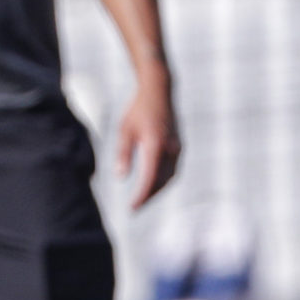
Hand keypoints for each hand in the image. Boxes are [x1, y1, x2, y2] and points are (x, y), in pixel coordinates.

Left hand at [118, 74, 180, 207]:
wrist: (159, 91)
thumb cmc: (138, 110)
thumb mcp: (124, 130)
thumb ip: (123, 154)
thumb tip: (120, 178)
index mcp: (155, 144)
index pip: (149, 178)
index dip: (142, 195)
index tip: (133, 208)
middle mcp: (170, 149)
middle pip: (162, 181)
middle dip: (149, 196)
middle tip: (135, 208)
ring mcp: (177, 148)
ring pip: (170, 177)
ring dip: (157, 190)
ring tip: (143, 199)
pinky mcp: (179, 146)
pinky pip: (173, 169)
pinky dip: (163, 180)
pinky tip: (152, 184)